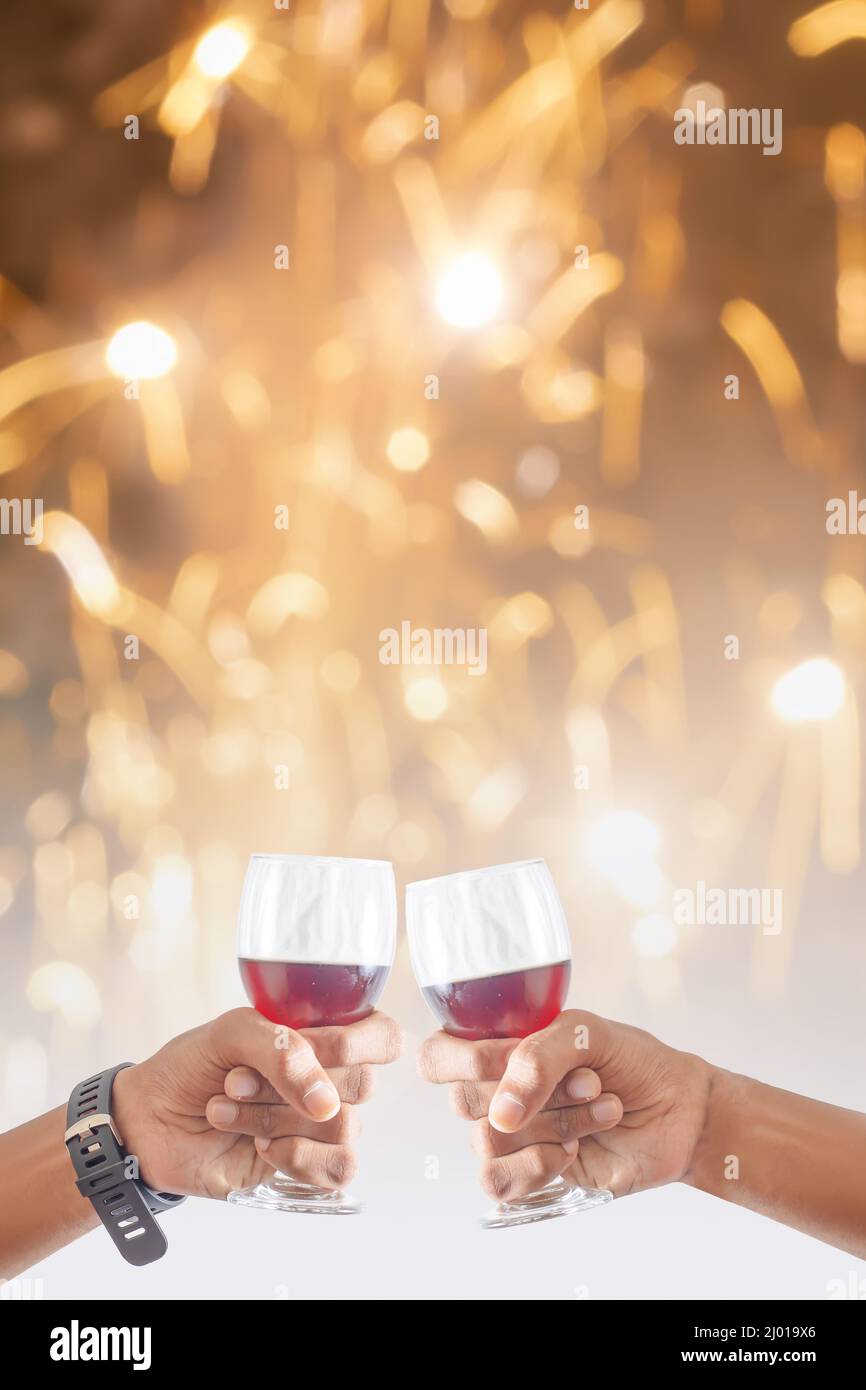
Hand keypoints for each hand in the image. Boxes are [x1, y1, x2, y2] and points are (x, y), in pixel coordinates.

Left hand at [112, 1007, 401, 1198]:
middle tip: (236, 1080)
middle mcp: (326, 1080)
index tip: (318, 1048)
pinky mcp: (305, 1167)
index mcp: (318, 1036)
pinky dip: (296, 1158)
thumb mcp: (230, 1032)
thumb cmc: (191, 1067)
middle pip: (361, 1084)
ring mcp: (317, 1126)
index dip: (363, 1043)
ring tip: (227, 1111)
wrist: (148, 1121)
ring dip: (276, 1119)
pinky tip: (259, 1148)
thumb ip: (282, 1051)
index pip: (381, 1036)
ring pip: (342, 1127)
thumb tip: (325, 1101)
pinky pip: (338, 1169)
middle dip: (290, 1082)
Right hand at [418, 1010, 710, 1202]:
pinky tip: (572, 1151)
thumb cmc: (633, 1062)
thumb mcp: (586, 1033)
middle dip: (537, 1090)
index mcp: (501, 1045)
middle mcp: (499, 1090)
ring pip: (488, 1141)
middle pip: (465, 1100)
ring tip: (601, 1110)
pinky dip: (538, 1165)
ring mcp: (514, 1135)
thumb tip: (501, 1113)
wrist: (681, 1111)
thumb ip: (538, 1058)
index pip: (438, 1055)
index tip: (501, 1061)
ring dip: (554, 1123)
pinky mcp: (531, 1174)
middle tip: (588, 1080)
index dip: (458, 1061)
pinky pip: (498, 1181)